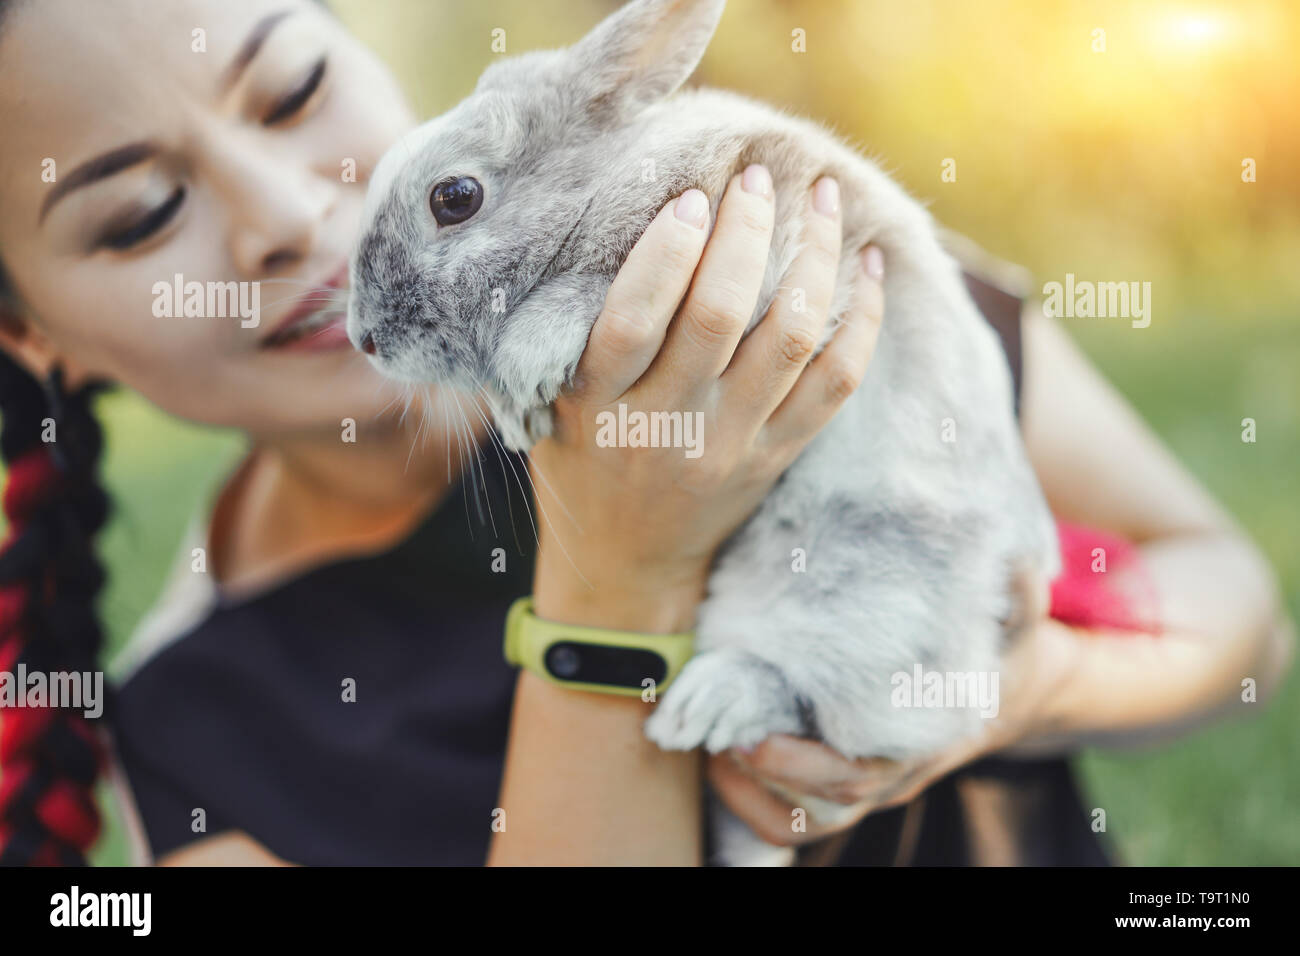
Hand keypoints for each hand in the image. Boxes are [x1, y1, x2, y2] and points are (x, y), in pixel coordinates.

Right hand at [530, 167, 885, 630]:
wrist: (626, 564)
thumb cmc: (581, 465)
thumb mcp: (553, 405)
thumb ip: (577, 334)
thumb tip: (627, 225)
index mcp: (598, 407)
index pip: (634, 318)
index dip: (667, 249)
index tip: (690, 195)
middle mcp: (666, 427)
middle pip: (720, 317)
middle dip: (747, 232)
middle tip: (760, 177)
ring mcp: (730, 446)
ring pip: (790, 340)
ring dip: (816, 259)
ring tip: (826, 199)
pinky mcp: (775, 458)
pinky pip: (834, 386)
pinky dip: (861, 323)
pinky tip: (868, 269)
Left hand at [708, 613, 1080, 847]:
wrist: (1012, 690)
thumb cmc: (1002, 649)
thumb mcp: (1016, 622)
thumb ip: (1018, 598)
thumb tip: (1022, 561)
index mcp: (920, 743)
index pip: (854, 777)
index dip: (800, 765)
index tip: (754, 737)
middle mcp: (891, 773)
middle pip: (819, 806)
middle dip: (763, 779)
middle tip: (716, 738)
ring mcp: (869, 782)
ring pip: (803, 819)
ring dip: (749, 795)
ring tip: (708, 751)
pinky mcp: (846, 774)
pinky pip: (796, 814)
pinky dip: (753, 801)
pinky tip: (721, 761)